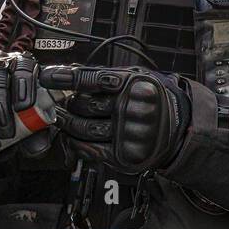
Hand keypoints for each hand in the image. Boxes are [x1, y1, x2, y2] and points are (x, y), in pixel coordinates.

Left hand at [37, 65, 189, 172]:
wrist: (181, 127)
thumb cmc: (155, 98)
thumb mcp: (137, 77)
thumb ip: (106, 76)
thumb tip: (70, 73)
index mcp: (133, 85)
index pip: (91, 79)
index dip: (65, 77)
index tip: (46, 76)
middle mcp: (130, 109)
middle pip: (83, 105)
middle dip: (67, 103)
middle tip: (61, 101)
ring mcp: (128, 134)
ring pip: (83, 128)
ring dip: (67, 123)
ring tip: (63, 118)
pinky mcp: (125, 155)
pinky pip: (91, 150)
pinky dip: (76, 143)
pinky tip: (72, 137)